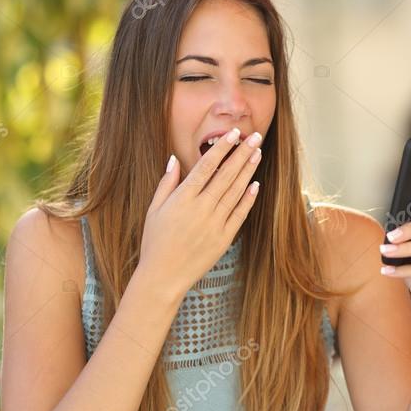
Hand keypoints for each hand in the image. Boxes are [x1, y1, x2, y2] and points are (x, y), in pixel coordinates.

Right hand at [137, 128, 262, 298]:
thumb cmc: (155, 242)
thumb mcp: (153, 210)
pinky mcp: (224, 238)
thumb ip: (166, 183)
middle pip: (226, 175)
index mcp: (182, 198)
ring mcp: (214, 224)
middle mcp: (201, 208)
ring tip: (257, 153)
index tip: (233, 134)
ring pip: (235, 191)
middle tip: (255, 136)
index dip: (221, 148)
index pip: (206, 166)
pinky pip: (239, 214)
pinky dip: (248, 199)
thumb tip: (174, 158)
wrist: (163, 276)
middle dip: (242, 153)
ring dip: (248, 171)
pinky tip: (256, 184)